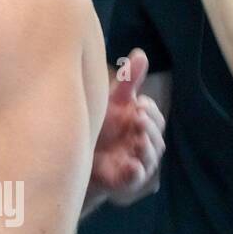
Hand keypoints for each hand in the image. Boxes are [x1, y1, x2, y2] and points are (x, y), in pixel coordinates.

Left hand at [91, 48, 166, 203]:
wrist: (77, 155)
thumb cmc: (101, 127)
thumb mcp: (113, 102)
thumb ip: (128, 82)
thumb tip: (141, 54)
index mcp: (141, 124)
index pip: (154, 116)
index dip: (149, 110)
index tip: (138, 102)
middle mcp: (143, 143)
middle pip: (155, 135)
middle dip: (149, 125)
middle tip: (138, 115)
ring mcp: (136, 162)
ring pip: (150, 156)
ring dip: (146, 146)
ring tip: (138, 138)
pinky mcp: (125, 180)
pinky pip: (136, 177)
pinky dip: (135, 171)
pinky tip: (129, 163)